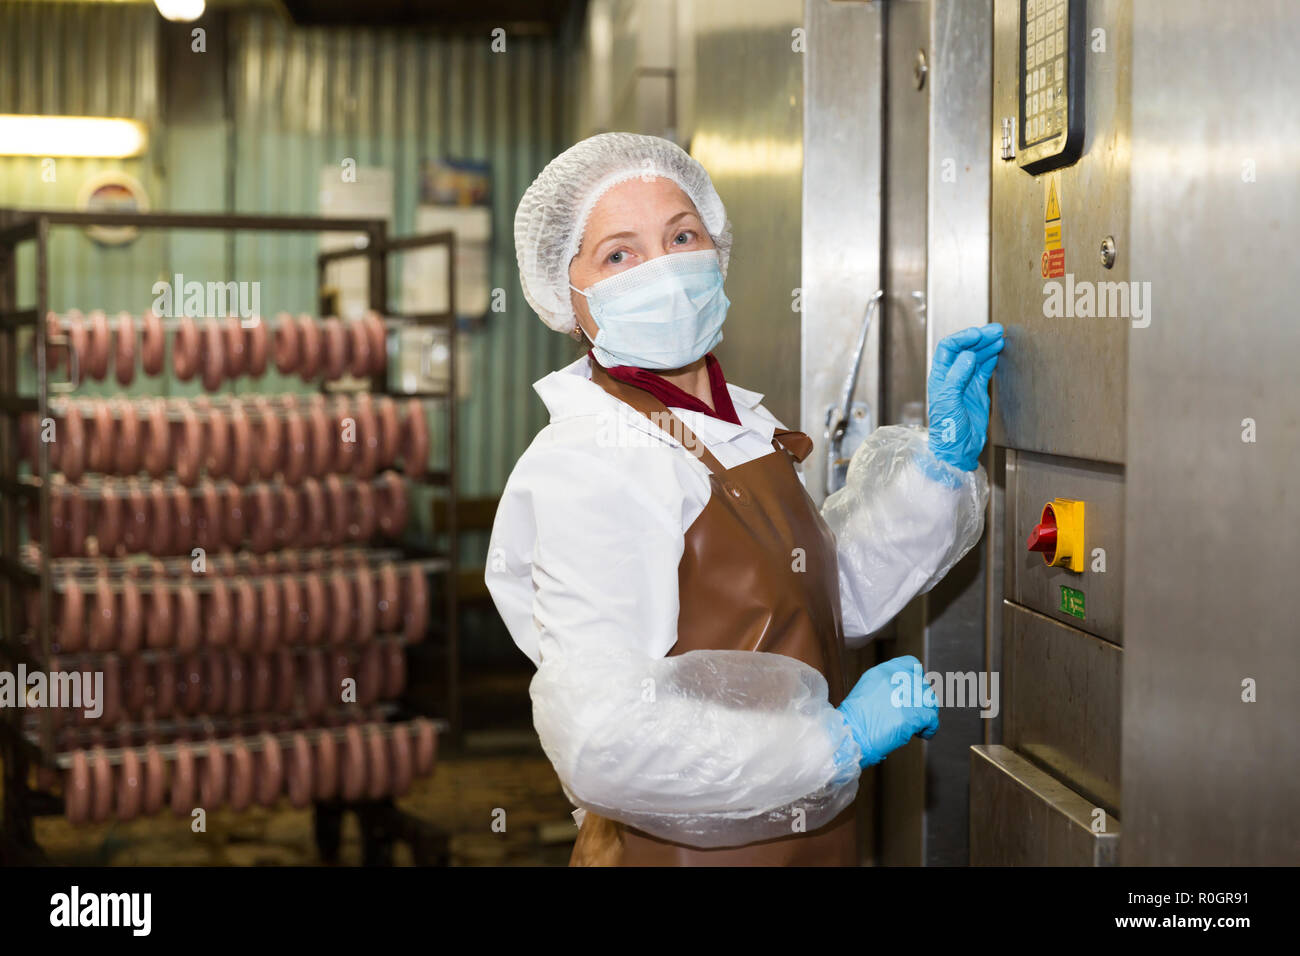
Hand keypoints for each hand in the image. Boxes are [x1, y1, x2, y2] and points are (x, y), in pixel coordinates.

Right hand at [836, 656, 938, 768]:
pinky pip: (932, 720)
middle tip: (913, 715)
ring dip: (926, 714)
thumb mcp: (867, 691)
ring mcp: (907, 696)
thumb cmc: (854, 720)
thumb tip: (902, 694)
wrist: (850, 735)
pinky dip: (929, 729)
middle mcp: (897, 679)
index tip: (913, 692)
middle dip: (920, 701)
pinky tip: (921, 734)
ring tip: (917, 726)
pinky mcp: (915, 714)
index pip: (911, 664)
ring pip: (930, 702)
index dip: (915, 679)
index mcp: (883, 671)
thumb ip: (886, 687)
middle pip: (922, 685)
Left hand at [927, 324, 1003, 470]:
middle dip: (979, 338)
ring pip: (976, 357)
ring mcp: (965, 383)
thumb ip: (957, 377)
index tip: (978, 334)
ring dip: (987, 346)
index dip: (963, 338)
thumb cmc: (947, 429)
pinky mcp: (976, 390)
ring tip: (1000, 337)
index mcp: (940, 376)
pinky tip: (998, 351)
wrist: (958, 449)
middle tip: (996, 330)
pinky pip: (984, 369)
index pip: (948, 348)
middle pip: (965, 349)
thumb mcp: (949, 401)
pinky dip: (991, 359)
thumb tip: (967, 355)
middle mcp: (952, 377)